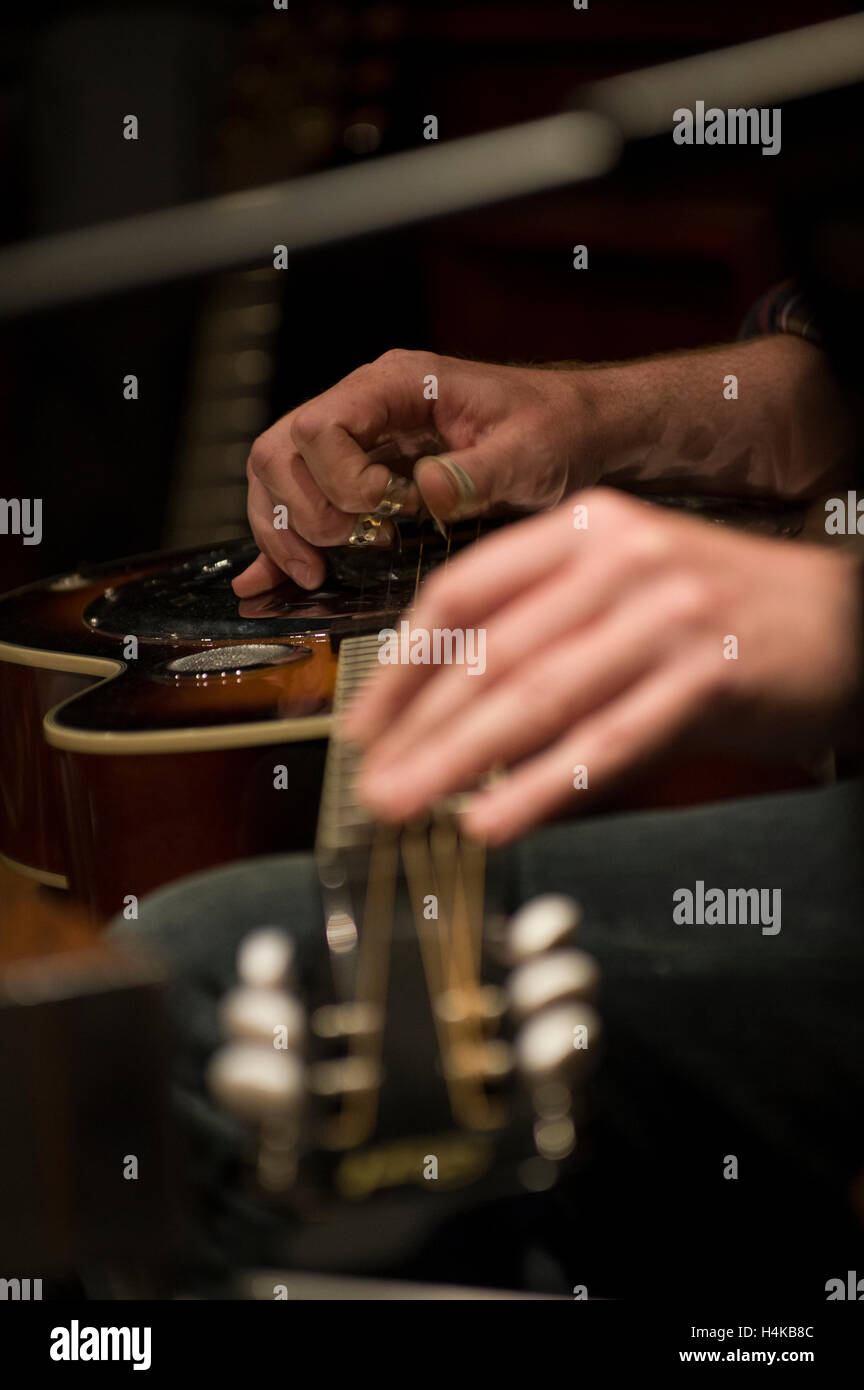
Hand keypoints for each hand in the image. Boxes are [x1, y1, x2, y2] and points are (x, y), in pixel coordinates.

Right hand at [233, 349, 596, 593]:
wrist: (576, 428)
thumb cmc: (556, 428)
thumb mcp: (531, 451)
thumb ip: (477, 472)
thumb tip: (420, 492)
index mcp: (400, 384)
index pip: (321, 425)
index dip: (341, 479)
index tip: (388, 509)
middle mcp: (367, 405)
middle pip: (282, 450)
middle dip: (303, 511)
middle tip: (348, 547)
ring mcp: (359, 437)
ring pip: (278, 474)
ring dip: (287, 528)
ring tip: (320, 571)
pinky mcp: (362, 470)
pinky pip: (301, 496)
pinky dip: (284, 537)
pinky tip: (274, 578)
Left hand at [345, 489, 862, 843]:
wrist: (846, 620)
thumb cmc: (723, 613)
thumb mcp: (625, 592)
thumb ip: (544, 633)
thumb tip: (447, 713)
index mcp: (585, 529)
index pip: (463, 592)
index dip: (402, 663)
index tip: (365, 723)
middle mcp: (620, 559)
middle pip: (490, 652)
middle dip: (419, 729)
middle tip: (371, 787)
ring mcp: (666, 614)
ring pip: (537, 698)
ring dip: (458, 761)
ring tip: (405, 806)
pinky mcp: (707, 675)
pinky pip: (605, 742)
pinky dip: (542, 787)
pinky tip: (493, 821)